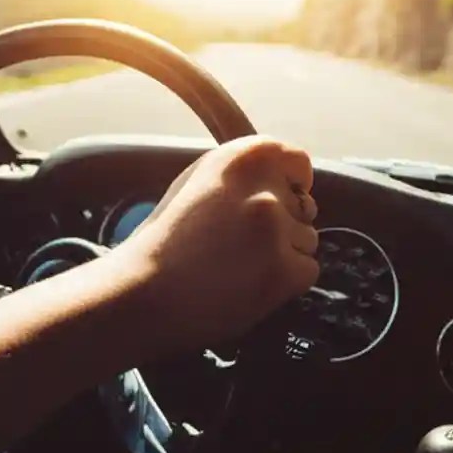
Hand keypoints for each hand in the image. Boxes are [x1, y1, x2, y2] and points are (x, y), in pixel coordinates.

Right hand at [113, 136, 319, 350]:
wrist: (144, 293)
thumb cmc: (164, 242)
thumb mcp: (198, 183)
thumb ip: (241, 176)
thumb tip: (284, 180)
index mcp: (240, 158)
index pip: (296, 160)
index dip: (292, 183)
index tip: (284, 198)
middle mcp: (263, 188)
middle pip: (305, 206)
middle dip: (286, 224)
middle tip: (245, 245)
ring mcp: (276, 229)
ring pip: (308, 240)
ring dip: (285, 254)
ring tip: (241, 267)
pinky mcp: (284, 270)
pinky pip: (307, 270)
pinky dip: (286, 282)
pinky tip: (249, 285)